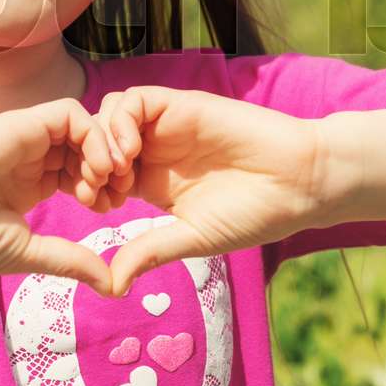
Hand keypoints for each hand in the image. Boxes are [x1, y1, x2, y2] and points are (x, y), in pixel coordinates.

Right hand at [0, 97, 123, 295]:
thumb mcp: (26, 252)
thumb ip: (69, 261)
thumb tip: (111, 284)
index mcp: (28, 183)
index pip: (80, 172)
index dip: (102, 188)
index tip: (107, 212)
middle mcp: (30, 157)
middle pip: (89, 147)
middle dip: (112, 171)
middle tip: (115, 198)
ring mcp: (27, 138)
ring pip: (85, 127)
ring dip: (106, 153)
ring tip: (104, 185)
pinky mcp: (24, 123)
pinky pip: (71, 114)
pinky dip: (93, 136)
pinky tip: (93, 169)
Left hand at [92, 85, 331, 295]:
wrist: (298, 183)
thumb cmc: (253, 215)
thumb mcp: (193, 238)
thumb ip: (151, 251)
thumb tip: (111, 286)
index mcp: (152, 181)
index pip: (99, 173)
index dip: (88, 186)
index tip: (97, 209)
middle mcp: (155, 150)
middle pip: (96, 139)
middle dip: (86, 163)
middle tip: (98, 190)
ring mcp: (168, 125)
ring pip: (110, 115)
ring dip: (100, 141)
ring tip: (115, 173)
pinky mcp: (184, 105)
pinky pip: (136, 99)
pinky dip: (121, 121)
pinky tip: (130, 152)